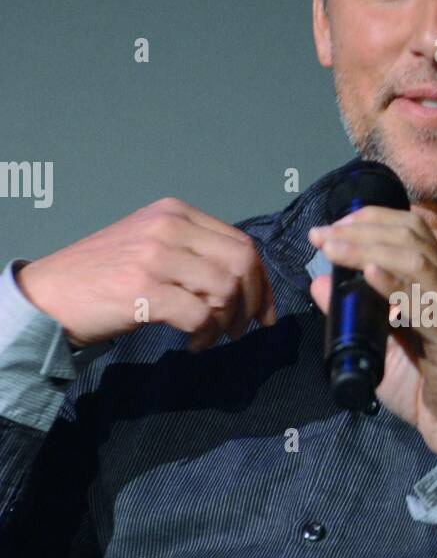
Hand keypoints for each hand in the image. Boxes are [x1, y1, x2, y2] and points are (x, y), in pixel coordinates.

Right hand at [15, 197, 276, 351]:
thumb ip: (193, 252)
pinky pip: (201, 316)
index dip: (262, 281)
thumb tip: (246, 280)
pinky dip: (205, 336)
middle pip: (242, 262)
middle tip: (245, 329)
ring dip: (228, 323)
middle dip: (254, 301)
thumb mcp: (150, 245)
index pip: (241, 242)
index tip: (265, 311)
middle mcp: (168, 226)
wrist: (49, 295)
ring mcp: (156, 256)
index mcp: (175, 212)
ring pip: (226, 289)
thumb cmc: (102, 276)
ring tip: (212, 338)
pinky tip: (192, 345)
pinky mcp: (144, 289)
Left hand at [307, 206, 436, 480]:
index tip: (328, 228)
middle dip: (361, 230)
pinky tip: (368, 273)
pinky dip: (394, 284)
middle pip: (410, 236)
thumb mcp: (380, 344)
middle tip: (321, 236)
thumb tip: (319, 282)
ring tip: (333, 248)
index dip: (368, 220)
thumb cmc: (423, 389)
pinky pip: (424, 304)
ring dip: (369, 249)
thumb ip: (354, 313)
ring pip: (416, 260)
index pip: (409, 230)